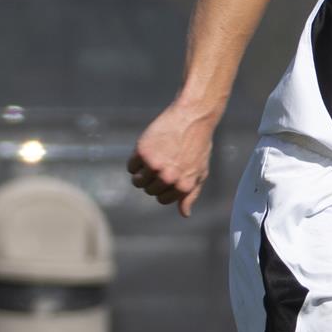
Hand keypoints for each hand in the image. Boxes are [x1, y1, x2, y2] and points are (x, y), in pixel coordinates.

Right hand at [129, 101, 218, 216]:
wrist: (192, 117)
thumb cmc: (198, 144)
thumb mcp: (200, 172)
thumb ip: (191, 194)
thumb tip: (184, 214)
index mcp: (183, 186)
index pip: (161, 199)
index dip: (162, 188)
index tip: (167, 174)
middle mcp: (168, 178)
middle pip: (148, 190)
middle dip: (152, 180)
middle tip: (162, 163)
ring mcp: (154, 165)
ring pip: (137, 181)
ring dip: (141, 173)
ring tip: (152, 159)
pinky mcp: (143, 152)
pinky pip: (131, 167)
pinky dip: (135, 161)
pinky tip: (147, 150)